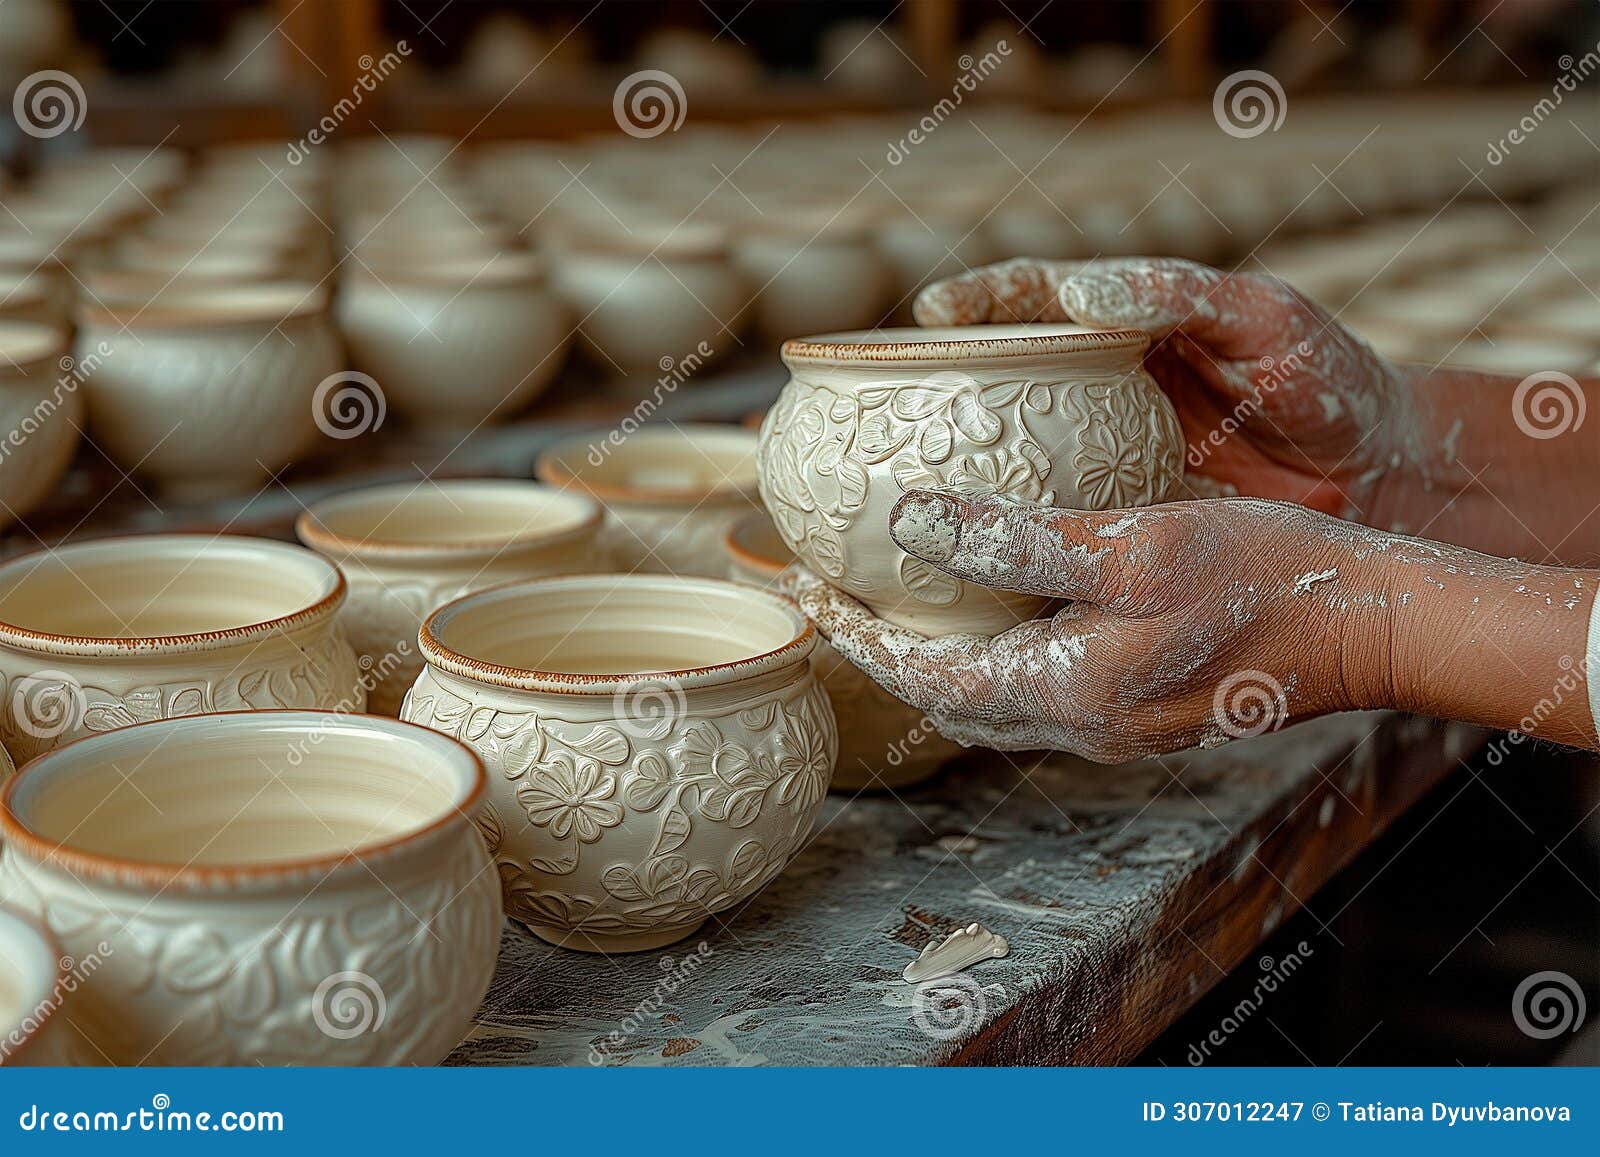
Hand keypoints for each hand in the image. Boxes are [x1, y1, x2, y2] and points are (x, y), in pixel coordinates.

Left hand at [784, 488, 1597, 761]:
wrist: (1372, 624)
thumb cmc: (1264, 574)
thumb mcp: (1132, 542)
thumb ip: (1018, 539)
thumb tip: (911, 522)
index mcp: (1065, 690)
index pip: (922, 674)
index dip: (856, 634)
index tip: (804, 589)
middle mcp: (1081, 723)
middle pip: (948, 696)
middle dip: (883, 649)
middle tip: (834, 595)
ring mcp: (1117, 724)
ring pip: (994, 696)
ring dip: (937, 653)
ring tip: (898, 598)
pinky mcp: (1147, 707)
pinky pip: (1042, 685)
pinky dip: (997, 649)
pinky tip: (1001, 603)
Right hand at [913, 256, 1420, 521]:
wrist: (1386, 475)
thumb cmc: (1332, 380)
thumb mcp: (1265, 318)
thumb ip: (1178, 295)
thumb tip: (1080, 295)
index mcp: (1125, 332)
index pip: (1029, 302)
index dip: (976, 303)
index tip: (933, 315)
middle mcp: (1101, 396)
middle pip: (998, 383)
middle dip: (937, 388)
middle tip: (889, 400)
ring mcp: (1107, 460)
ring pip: (1011, 460)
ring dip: (958, 472)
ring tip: (902, 481)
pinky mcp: (1126, 520)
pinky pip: (1052, 523)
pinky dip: (1009, 533)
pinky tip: (970, 549)